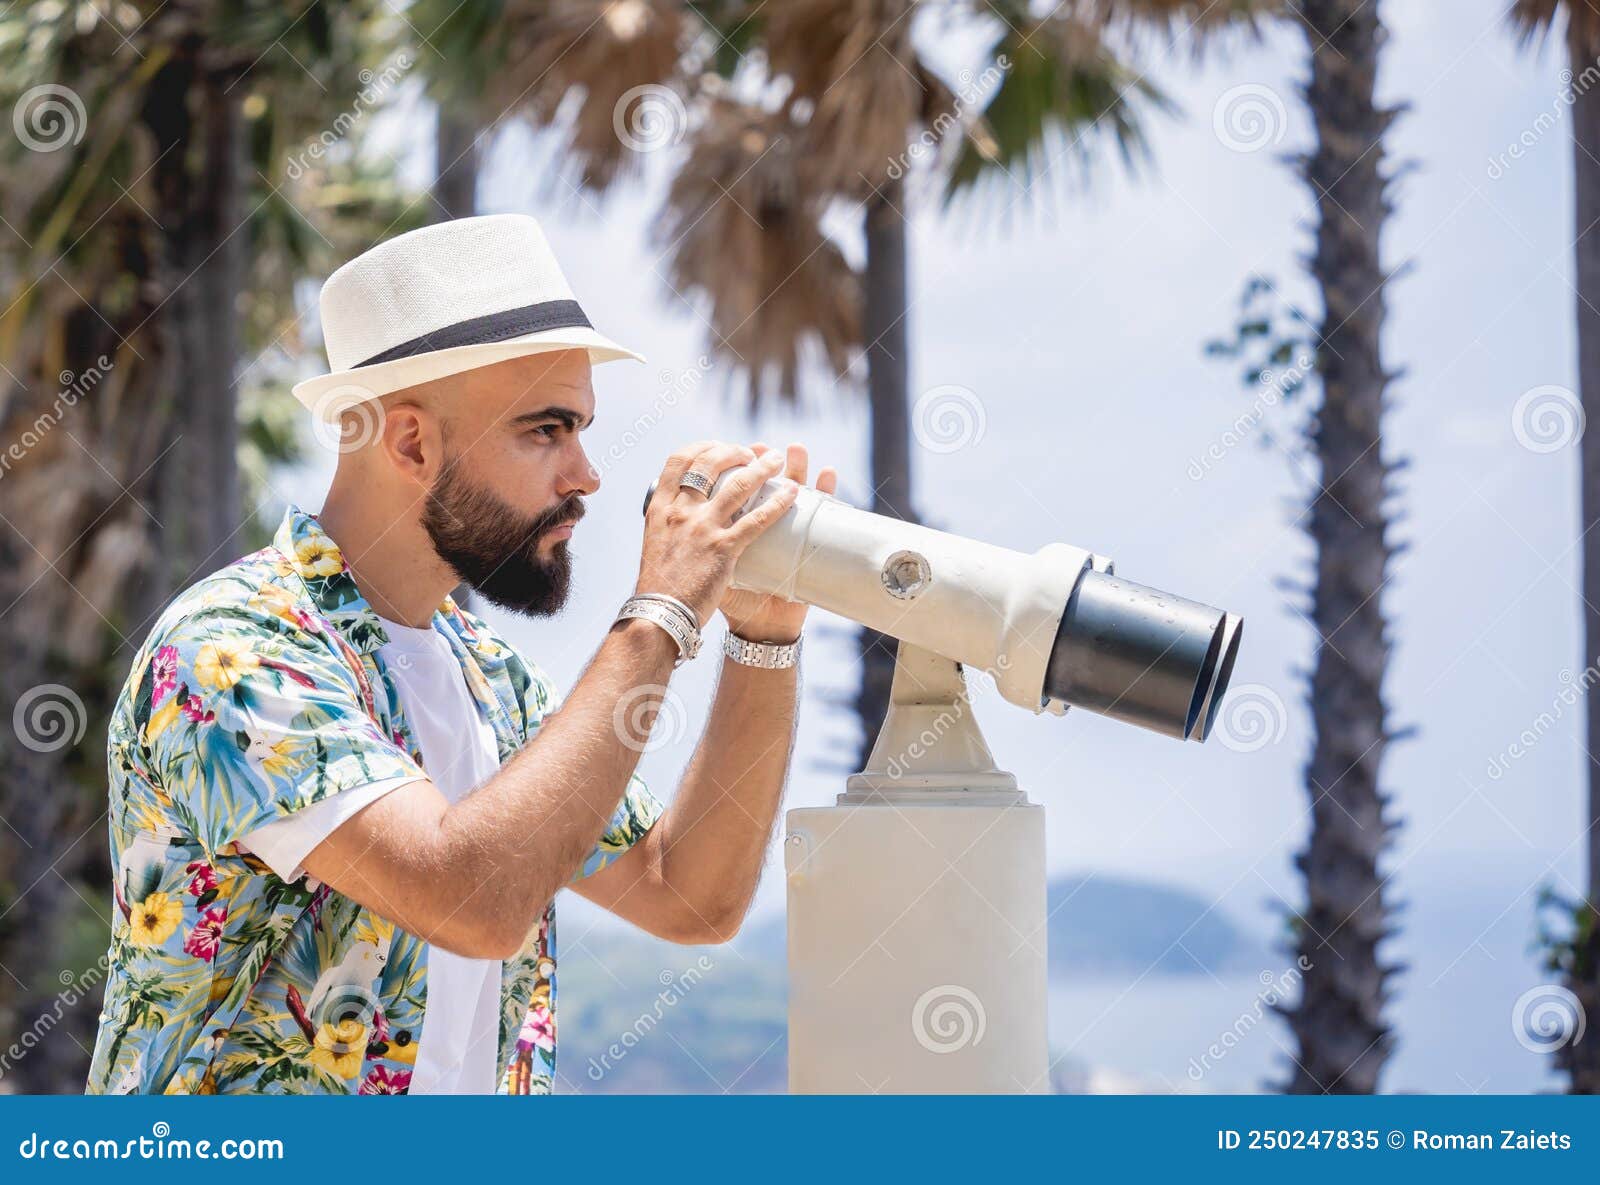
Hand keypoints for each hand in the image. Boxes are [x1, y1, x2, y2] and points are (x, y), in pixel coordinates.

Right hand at [636, 441, 798, 624]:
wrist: (658, 615)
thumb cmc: (659, 585)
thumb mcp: (656, 544)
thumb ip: (671, 526)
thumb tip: (685, 516)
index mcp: (659, 508)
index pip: (678, 461)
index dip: (702, 447)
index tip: (718, 446)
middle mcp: (679, 511)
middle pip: (710, 463)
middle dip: (734, 450)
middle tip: (752, 453)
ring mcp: (702, 528)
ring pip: (738, 485)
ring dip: (762, 467)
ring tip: (778, 460)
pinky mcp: (723, 549)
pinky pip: (757, 520)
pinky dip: (777, 503)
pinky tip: (792, 494)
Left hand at [719, 444, 836, 644]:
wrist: (758, 629)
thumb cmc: (733, 602)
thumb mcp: (712, 573)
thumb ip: (700, 551)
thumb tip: (677, 525)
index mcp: (734, 525)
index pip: (733, 486)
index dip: (731, 466)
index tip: (730, 450)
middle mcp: (762, 522)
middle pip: (763, 482)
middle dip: (761, 461)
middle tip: (764, 450)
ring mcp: (787, 530)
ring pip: (793, 489)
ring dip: (795, 466)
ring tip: (796, 449)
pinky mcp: (807, 543)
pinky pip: (817, 515)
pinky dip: (825, 493)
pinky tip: (829, 474)